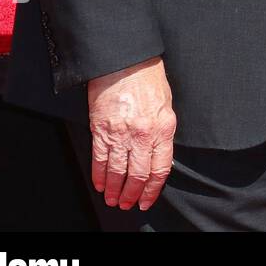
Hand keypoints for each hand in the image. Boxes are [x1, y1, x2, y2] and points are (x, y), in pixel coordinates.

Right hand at [86, 55, 175, 211]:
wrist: (125, 61)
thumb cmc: (148, 78)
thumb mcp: (166, 104)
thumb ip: (163, 131)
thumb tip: (158, 154)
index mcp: (163, 128)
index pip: (160, 169)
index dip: (153, 189)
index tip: (147, 200)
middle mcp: (143, 134)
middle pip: (138, 175)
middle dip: (132, 194)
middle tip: (128, 204)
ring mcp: (121, 134)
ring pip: (117, 171)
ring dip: (115, 190)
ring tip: (114, 199)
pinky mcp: (101, 130)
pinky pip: (99, 159)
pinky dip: (99, 175)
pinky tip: (100, 184)